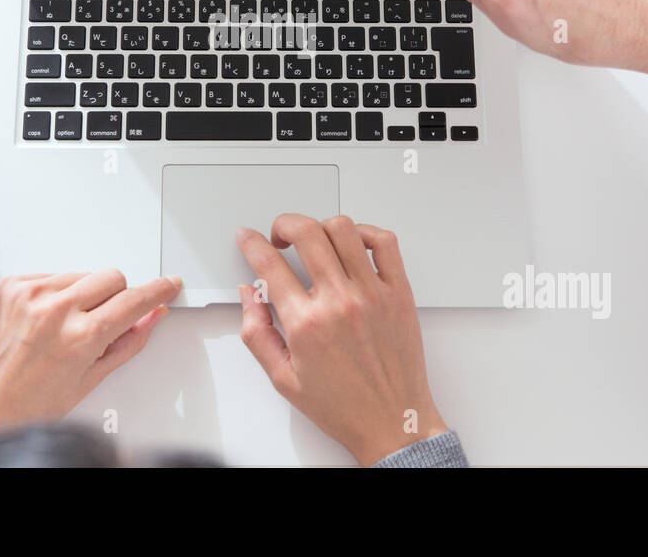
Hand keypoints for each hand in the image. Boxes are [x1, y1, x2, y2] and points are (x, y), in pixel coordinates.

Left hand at [0, 270, 180, 431]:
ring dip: (80, 296)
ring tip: (61, 329)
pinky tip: (41, 321)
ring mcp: (26, 294)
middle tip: (99, 323)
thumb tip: (151, 316)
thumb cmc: (29, 406)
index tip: (167, 285)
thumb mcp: (89, 379)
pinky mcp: (7, 286)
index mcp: (79, 337)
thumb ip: (128, 342)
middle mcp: (53, 310)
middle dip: (115, 297)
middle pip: (111, 277)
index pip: (133, 301)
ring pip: (80, 275)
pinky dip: (51, 294)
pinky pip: (48, 275)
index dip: (156, 291)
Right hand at [236, 214, 447, 465]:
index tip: (248, 238)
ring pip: (343, 229)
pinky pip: (384, 243)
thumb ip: (257, 332)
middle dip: (283, 224)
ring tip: (316, 240)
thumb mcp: (283, 378)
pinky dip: (366, 232)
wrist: (392, 422)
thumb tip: (249, 295)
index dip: (252, 243)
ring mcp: (372, 294)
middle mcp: (339, 303)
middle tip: (280, 235)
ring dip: (321, 226)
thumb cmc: (342, 406)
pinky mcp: (399, 293)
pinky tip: (353, 243)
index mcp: (306, 324)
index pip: (269, 264)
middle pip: (305, 233)